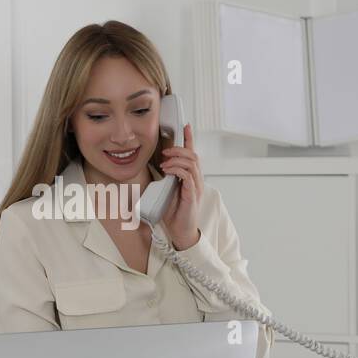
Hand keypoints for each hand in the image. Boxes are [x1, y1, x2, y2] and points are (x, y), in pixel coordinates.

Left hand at [159, 123, 201, 250]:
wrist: (180, 231)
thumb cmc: (174, 213)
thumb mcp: (168, 191)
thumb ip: (167, 179)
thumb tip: (160, 167)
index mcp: (191, 178)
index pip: (193, 155)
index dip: (190, 139)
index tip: (186, 126)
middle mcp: (197, 180)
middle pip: (194, 156)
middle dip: (180, 149)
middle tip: (166, 152)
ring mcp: (196, 187)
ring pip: (192, 163)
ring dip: (177, 159)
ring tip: (165, 163)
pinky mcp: (192, 194)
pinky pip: (188, 176)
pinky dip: (177, 170)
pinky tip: (168, 171)